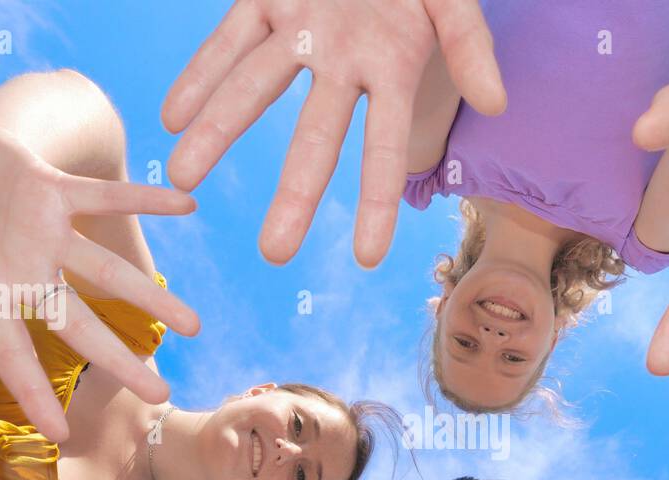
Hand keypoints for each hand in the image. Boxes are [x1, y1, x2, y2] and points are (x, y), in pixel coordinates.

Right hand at [0, 120, 199, 441]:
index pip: (11, 354)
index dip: (31, 391)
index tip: (59, 433)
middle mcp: (28, 272)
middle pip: (78, 324)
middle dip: (118, 359)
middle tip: (162, 395)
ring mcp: (48, 233)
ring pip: (105, 271)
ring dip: (151, 296)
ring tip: (196, 326)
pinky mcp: (58, 190)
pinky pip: (105, 195)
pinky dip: (144, 197)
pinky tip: (187, 205)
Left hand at [162, 0, 505, 266]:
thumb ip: (471, 46)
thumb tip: (496, 104)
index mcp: (391, 66)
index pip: (386, 148)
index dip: (378, 203)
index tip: (370, 261)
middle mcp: (342, 60)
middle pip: (316, 138)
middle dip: (294, 196)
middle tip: (273, 254)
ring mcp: (299, 28)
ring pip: (254, 89)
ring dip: (218, 132)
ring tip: (181, 178)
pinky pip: (228, 40)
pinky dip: (199, 75)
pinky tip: (172, 116)